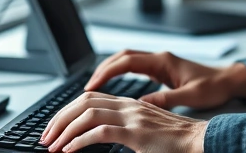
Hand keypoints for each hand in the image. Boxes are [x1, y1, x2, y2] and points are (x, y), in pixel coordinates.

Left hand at [39, 92, 206, 152]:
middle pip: (84, 102)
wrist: (199, 140)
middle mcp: (128, 105)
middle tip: (46, 137)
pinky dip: (79, 140)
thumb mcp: (144, 130)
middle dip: (59, 119)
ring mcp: (132, 117)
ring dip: (64, 130)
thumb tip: (98, 136)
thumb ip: (123, 128)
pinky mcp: (136, 132)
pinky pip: (100, 132)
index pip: (90, 98)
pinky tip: (69, 150)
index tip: (55, 128)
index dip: (67, 111)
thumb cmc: (175, 141)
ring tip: (53, 145)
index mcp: (129, 103)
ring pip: (88, 114)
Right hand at [85, 50, 245, 110]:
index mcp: (163, 62)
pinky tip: (113, 87)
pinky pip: (134, 67)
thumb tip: (141, 105)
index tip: (92, 85)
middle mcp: (159, 58)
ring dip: (109, 71)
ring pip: (127, 60)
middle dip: (102, 70)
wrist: (229, 80)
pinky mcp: (162, 69)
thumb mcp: (191, 96)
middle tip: (86, 88)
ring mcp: (160, 62)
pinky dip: (120, 74)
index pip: (127, 62)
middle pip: (122, 57)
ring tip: (94, 88)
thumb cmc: (214, 87)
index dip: (106, 73)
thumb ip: (166, 99)